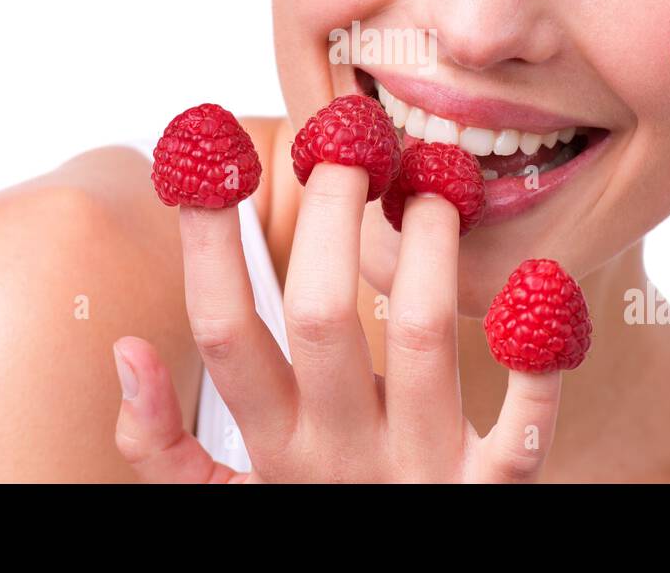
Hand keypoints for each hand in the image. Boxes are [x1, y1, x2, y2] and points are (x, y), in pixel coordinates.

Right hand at [112, 162, 562, 481]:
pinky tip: (542, 285)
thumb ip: (160, 446)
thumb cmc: (314, 519)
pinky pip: (526, 428)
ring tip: (432, 191)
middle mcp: (339, 458)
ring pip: (425, 342)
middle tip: (345, 148)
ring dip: (428, 251)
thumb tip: (127, 350)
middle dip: (329, 217)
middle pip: (320, 317)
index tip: (206, 160)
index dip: (208, 239)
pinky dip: (540, 357)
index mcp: (272, 446)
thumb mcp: (223, 501)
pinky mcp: (493, 492)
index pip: (223, 329)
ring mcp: (420, 475)